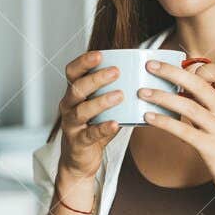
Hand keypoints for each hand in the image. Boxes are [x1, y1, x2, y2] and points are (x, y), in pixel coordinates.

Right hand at [54, 50, 123, 191]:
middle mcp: (68, 106)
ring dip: (101, 101)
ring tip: (120, 95)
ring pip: (82, 110)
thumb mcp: (102, 107)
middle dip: (97, 78)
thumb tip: (146, 75)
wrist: (79, 160)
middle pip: (77, 88)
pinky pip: (90, 134)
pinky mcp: (78, 142)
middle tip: (117, 71)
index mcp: (74, 93)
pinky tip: (115, 124)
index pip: (72, 72)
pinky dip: (103, 128)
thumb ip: (116, 91)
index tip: (100, 54)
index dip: (83, 62)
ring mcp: (71, 125)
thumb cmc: (94, 127)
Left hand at [138, 58, 214, 195]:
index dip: (203, 66)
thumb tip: (180, 87)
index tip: (183, 66)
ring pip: (189, 106)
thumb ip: (207, 102)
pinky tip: (148, 117)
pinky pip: (184, 131)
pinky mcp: (211, 147)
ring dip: (162, 97)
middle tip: (151, 66)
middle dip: (172, 72)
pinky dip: (164, 122)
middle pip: (200, 83)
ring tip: (142, 92)